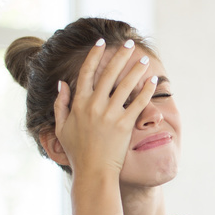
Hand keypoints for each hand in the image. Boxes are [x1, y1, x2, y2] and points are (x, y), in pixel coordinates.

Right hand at [52, 39, 157, 174]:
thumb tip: (62, 83)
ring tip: (143, 60)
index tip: (101, 42)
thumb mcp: (61, 127)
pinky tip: (153, 81)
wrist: (93, 172)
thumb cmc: (77, 152)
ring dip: (136, 70)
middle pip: (108, 73)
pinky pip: (138, 103)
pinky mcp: (124, 124)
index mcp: (78, 103)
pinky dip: (146, 90)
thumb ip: (61, 104)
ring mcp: (109, 114)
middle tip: (128, 43)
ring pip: (125, 85)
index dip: (94, 55)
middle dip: (119, 55)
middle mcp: (94, 105)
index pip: (86, 72)